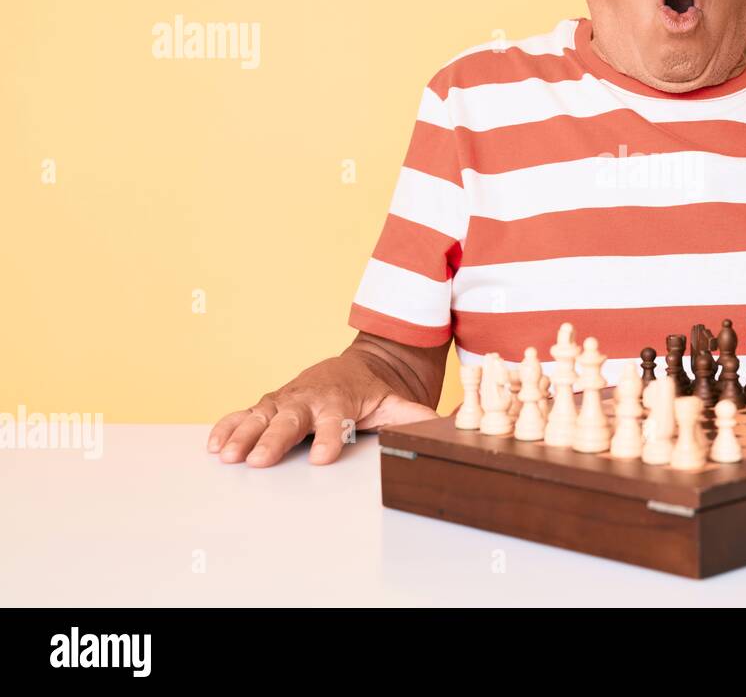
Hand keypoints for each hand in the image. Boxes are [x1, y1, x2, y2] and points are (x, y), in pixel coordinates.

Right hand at [207, 351, 437, 466]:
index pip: (336, 421)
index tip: (325, 457)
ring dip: (244, 435)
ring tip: (228, 457)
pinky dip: (228, 426)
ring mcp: (288, 399)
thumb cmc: (378, 391)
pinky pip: (246, 413)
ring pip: (262, 416)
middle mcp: (311, 398)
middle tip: (260, 462)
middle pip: (292, 419)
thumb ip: (418, 420)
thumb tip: (449, 430)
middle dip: (276, 440)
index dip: (331, 438)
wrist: (364, 364)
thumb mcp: (401, 403)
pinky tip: (214, 445)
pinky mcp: (272, 403)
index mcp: (342, 399)